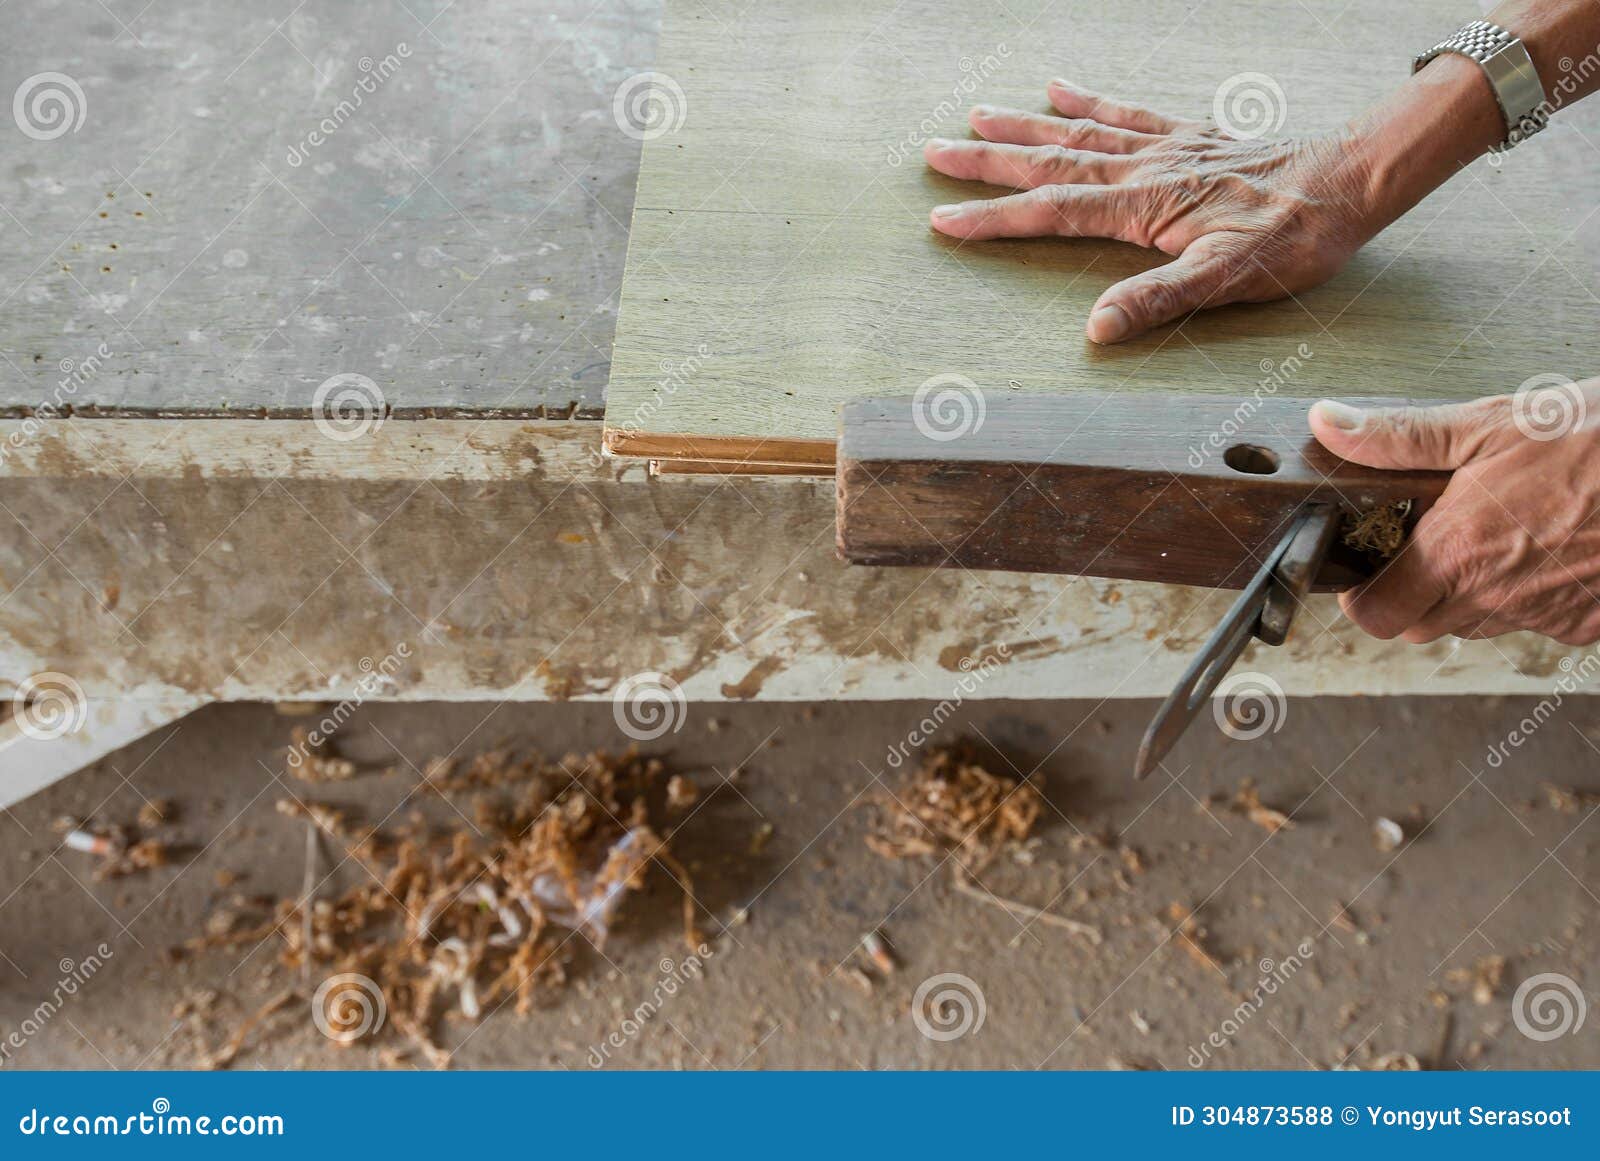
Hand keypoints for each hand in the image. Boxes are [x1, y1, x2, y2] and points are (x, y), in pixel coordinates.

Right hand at [923, 79, 1383, 343]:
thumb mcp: (1228, 279)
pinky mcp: (1188, 138)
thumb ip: (1158, 301)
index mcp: (1143, 207)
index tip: (943, 222)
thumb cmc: (1294, 236)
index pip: (1052, 212)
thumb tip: (1095, 329)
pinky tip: (1059, 88)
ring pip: (1077, 135)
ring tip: (976, 117)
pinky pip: (1124, 114)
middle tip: (933, 153)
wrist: (1351, 181)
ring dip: (1023, 127)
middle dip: (988, 162)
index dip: (994, 220)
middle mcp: (1144, 170)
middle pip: (1049, 162)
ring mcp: (1164, 149)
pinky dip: (1086, 102)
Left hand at [1309, 380, 1599, 644]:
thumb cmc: (1597, 438)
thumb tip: (1328, 425)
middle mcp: (1497, 595)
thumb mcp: (1487, 424)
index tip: (1366, 568)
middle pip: (1420, 625)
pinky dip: (1528, 594)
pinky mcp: (1586, 624)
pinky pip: (1535, 622)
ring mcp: (1546, 615)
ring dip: (1471, 590)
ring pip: (1476, 624)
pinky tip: (1545, 547)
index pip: (1376, 615)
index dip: (1362, 595)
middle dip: (1411, 591)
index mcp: (1459, 551)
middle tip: (1427, 539)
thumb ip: (1399, 437)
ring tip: (1495, 531)